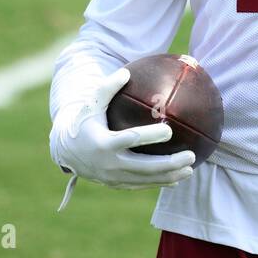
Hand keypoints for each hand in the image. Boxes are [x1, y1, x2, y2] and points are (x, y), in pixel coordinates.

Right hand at [49, 69, 194, 205]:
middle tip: (190, 155)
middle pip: (144, 166)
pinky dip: (159, 183)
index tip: (170, 130)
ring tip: (190, 169)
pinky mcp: (116, 184)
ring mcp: (112, 177)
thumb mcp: (91, 103)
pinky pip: (141, 185)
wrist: (67, 150)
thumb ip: (107, 88)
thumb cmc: (84, 121)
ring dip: (169, 176)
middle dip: (169, 164)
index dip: (150, 136)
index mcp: (103, 142)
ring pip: (145, 179)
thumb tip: (126, 72)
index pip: (131, 139)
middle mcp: (109, 163)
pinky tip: (178, 179)